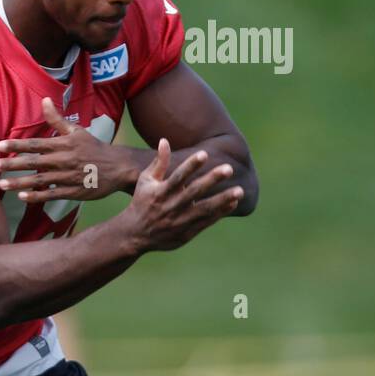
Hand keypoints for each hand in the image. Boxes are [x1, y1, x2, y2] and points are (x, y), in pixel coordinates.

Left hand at [0, 98, 135, 202]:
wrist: (118, 167)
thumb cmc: (93, 147)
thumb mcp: (77, 131)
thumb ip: (57, 119)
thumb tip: (45, 99)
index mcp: (63, 145)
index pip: (35, 144)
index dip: (17, 145)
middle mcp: (63, 160)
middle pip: (34, 162)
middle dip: (12, 164)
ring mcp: (68, 177)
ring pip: (40, 180)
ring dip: (20, 183)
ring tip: (2, 184)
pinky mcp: (73, 192)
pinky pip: (52, 194)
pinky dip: (38, 196)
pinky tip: (22, 196)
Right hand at [118, 139, 241, 252]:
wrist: (135, 234)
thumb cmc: (142, 202)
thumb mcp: (146, 181)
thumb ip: (158, 162)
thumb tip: (165, 140)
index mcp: (160, 192)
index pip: (177, 177)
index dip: (190, 165)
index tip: (204, 154)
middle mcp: (170, 206)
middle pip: (194, 192)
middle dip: (211, 180)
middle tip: (228, 168)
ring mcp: (179, 221)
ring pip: (203, 209)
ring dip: (222, 199)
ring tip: (239, 190)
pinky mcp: (186, 233)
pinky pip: (206, 221)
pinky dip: (220, 212)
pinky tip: (232, 202)